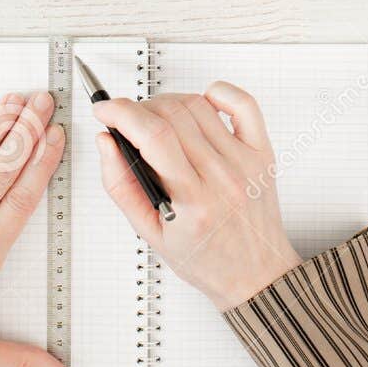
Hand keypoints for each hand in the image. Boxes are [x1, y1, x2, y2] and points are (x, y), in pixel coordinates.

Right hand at [94, 83, 300, 310]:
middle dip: (139, 109)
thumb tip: (107, 142)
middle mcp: (222, 177)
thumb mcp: (151, 234)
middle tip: (129, 122)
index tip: (105, 110)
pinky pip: (244, 104)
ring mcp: (245, 162)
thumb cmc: (207, 259)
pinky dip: (219, 92)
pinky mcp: (262, 153)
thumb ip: (122, 186)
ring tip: (160, 120)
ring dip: (168, 102)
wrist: (255, 274)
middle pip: (172, 115)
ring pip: (199, 105)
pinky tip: (203, 102)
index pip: (152, 136)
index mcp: (193, 201)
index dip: (120, 113)